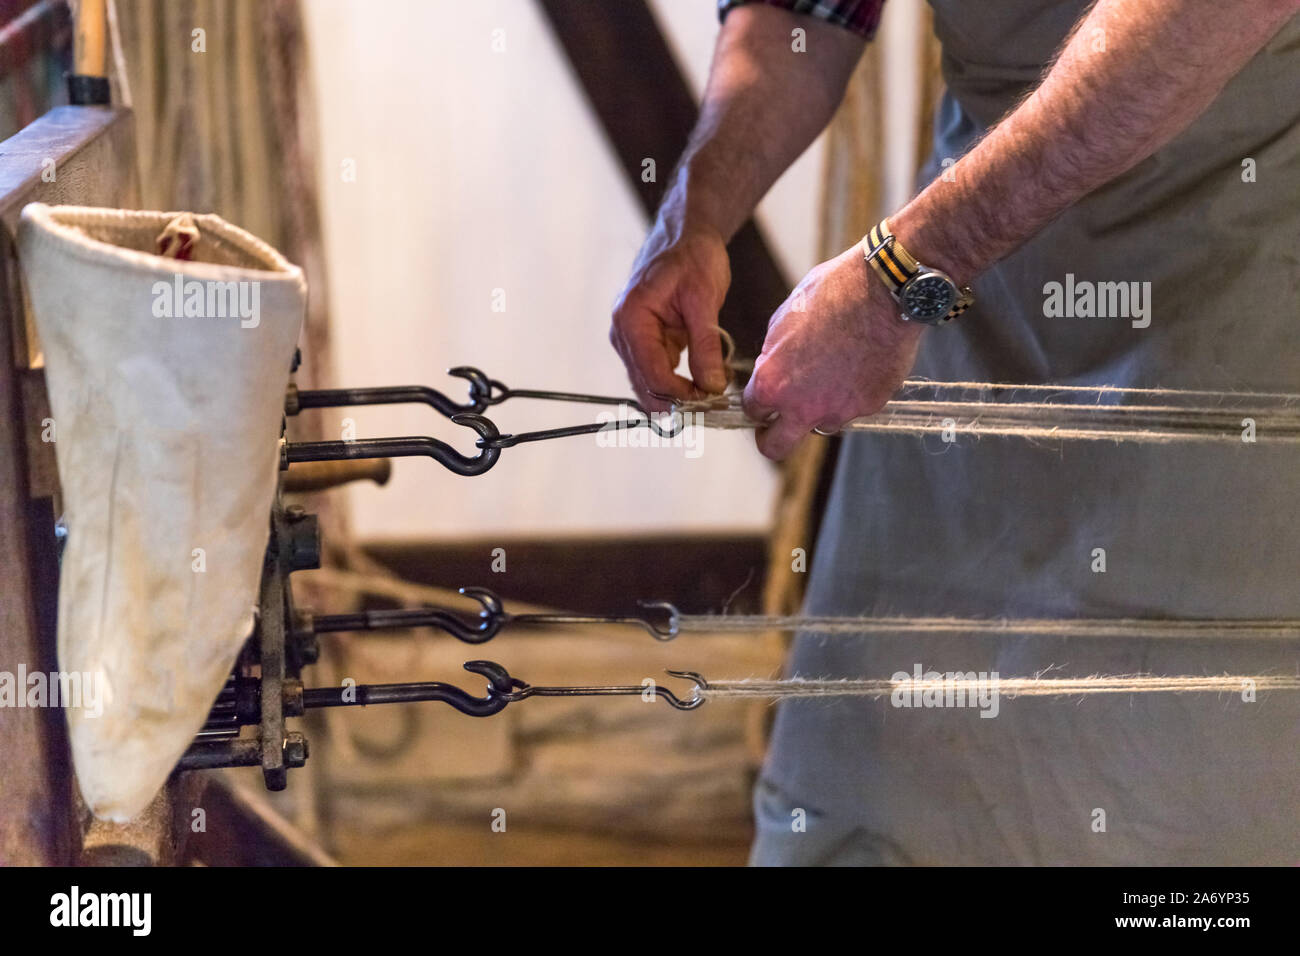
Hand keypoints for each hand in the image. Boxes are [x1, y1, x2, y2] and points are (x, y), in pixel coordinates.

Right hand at [610, 221, 731, 411]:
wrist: (686, 236)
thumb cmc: (693, 257)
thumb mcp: (705, 298)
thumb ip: (706, 345)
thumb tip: (712, 387)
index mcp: (631, 320)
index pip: (652, 375)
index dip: (681, 394)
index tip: (712, 399)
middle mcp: (623, 333)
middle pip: (646, 386)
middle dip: (678, 400)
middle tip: (714, 403)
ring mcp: (631, 340)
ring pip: (651, 384)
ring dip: (679, 394)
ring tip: (713, 391)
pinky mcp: (646, 342)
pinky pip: (660, 372)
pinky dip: (680, 382)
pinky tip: (705, 380)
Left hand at [742, 244, 923, 460]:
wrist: (884, 290)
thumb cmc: (831, 294)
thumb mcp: (783, 319)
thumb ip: (773, 356)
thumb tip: (770, 369)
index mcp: (773, 384)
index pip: (753, 410)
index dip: (756, 403)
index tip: (762, 401)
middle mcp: (803, 406)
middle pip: (776, 446)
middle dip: (771, 438)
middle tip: (775, 425)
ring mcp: (839, 410)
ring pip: (821, 423)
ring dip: (819, 407)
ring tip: (832, 372)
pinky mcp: (870, 406)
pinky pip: (853, 407)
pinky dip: (851, 393)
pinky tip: (858, 363)